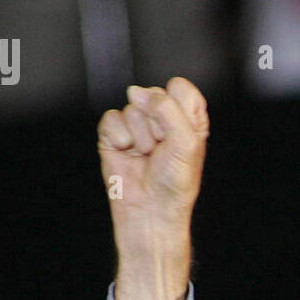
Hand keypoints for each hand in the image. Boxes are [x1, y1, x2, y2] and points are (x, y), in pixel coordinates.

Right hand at [96, 77, 208, 299]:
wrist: (150, 211)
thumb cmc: (174, 184)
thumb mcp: (186, 142)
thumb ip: (167, 108)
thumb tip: (137, 92)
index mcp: (188, 121)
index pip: (181, 88)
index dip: (177, 105)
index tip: (180, 132)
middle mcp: (162, 120)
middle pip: (153, 94)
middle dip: (157, 123)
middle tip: (161, 150)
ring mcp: (137, 126)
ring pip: (132, 107)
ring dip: (140, 136)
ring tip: (146, 157)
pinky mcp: (114, 135)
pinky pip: (111, 118)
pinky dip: (119, 137)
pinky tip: (127, 154)